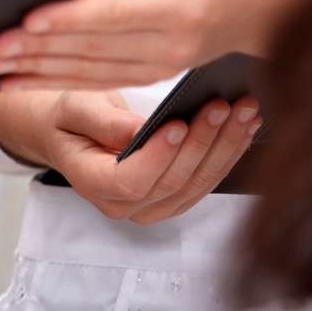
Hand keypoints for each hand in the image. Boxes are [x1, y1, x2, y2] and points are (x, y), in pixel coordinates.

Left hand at [0, 0, 311, 88]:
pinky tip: (23, 79)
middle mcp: (169, 45)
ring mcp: (159, 66)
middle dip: (38, 49)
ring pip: (90, 72)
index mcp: (181, 8)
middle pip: (93, 48)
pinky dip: (58, 82)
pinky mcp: (149, 75)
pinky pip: (97, 82)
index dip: (68, 19)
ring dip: (40, 71)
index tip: (28, 19)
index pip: (113, 16)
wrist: (258, 5)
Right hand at [0, 88, 261, 222]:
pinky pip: (207, 180)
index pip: (131, 182)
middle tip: (222, 104)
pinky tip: (245, 125)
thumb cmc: (66, 117)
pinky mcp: (174, 197)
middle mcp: (123, 205)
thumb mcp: (72, 108)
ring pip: (199, 184)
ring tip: (243, 110)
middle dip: (203, 142)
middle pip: (174, 183)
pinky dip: (229, 152)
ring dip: (226, 147)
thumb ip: (101, 121)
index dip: (158, 156)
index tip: (176, 122)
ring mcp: (152, 206)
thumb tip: (137, 130)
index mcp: (92, 183)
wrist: (66, 131)